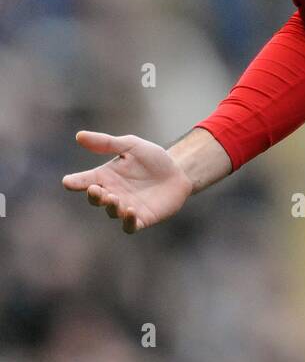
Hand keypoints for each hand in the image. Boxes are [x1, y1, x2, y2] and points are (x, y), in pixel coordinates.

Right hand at [61, 131, 193, 233]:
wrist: (178, 172)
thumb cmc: (152, 158)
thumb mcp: (131, 145)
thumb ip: (106, 143)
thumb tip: (79, 136)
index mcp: (106, 176)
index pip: (85, 180)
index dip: (75, 182)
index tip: (68, 182)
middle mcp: (113, 193)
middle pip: (96, 199)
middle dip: (94, 196)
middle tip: (97, 189)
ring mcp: (126, 207)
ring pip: (112, 212)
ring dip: (111, 207)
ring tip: (115, 198)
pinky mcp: (142, 218)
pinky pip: (130, 226)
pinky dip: (127, 221)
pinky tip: (130, 211)